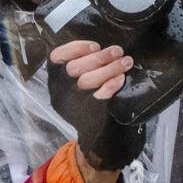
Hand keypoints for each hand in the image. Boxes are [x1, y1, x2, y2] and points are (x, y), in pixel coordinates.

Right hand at [47, 41, 143, 170]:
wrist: (96, 137)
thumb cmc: (88, 103)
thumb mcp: (75, 86)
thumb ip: (82, 67)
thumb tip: (98, 49)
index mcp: (57, 80)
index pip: (56, 57)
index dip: (75, 48)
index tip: (94, 46)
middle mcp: (62, 91)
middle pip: (75, 68)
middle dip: (100, 56)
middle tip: (118, 51)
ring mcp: (75, 103)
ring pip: (87, 80)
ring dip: (110, 67)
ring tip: (126, 61)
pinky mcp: (89, 113)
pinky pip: (99, 96)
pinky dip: (111, 84)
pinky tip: (121, 78)